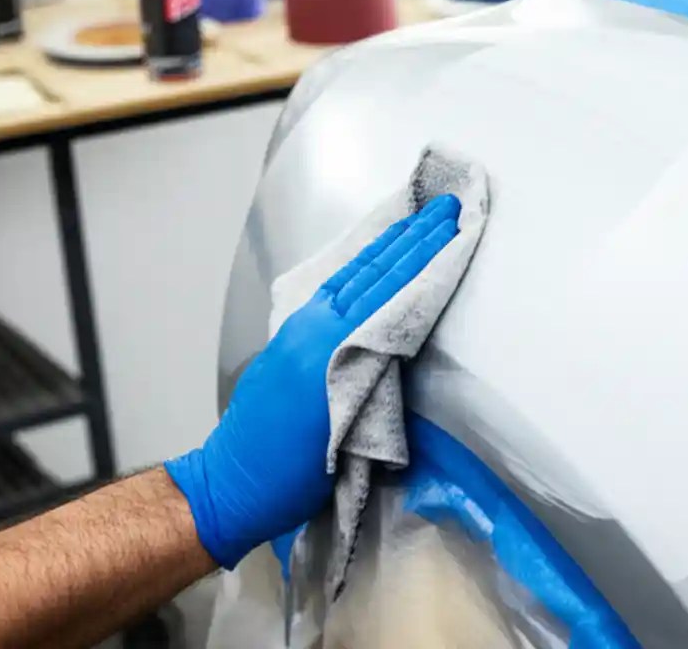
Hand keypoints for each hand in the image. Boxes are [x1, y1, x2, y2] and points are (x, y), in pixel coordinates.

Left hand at [166, 195, 461, 567]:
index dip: (424, 257)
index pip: (391, 291)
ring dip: (388, 245)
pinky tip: (374, 256)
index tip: (453, 226)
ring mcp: (299, 328)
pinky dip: (360, 264)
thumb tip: (404, 345)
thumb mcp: (351, 436)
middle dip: (413, 238)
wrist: (234, 481)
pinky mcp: (290, 335)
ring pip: (352, 274)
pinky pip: (333, 287)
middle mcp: (316, 327)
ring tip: (418, 220)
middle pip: (373, 272)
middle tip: (446, 206)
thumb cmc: (298, 474)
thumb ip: (378, 384)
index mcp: (334, 350)